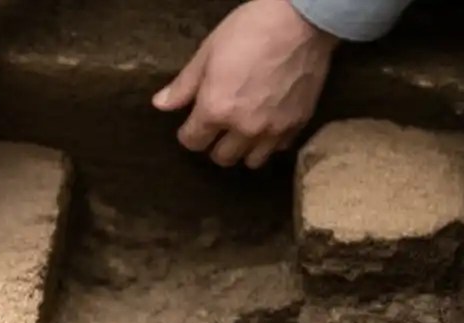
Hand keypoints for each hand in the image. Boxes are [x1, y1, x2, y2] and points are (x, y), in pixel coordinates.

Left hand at [153, 0, 337, 168]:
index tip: (192, 124)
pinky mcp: (298, 124)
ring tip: (241, 132)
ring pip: (251, 161)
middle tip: (217, 127)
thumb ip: (184, 85)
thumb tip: (160, 105)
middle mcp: (243, 128)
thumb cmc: (250, 30)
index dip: (188, 133)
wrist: (302, 21)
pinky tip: (267, 124)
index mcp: (216, 109)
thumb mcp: (208, 52)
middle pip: (221, 158)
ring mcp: (273, 129)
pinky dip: (270, 142)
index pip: (193, 142)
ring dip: (242, 150)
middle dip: (214, 145)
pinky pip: (279, 148)